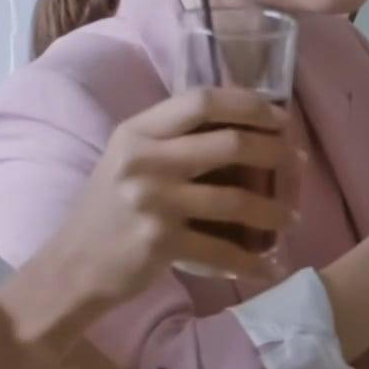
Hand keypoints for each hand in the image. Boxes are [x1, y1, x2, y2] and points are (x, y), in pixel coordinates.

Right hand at [38, 87, 292, 297]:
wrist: (71, 267)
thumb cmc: (106, 212)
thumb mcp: (127, 161)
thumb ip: (169, 141)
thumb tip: (240, 127)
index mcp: (137, 132)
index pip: (201, 100)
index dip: (249, 104)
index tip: (280, 116)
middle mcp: (144, 160)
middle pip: (230, 143)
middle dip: (275, 152)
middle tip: (298, 164)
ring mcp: (153, 202)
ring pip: (236, 199)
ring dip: (274, 211)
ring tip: (292, 217)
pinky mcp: (161, 243)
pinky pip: (223, 251)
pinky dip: (252, 263)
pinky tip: (271, 268)